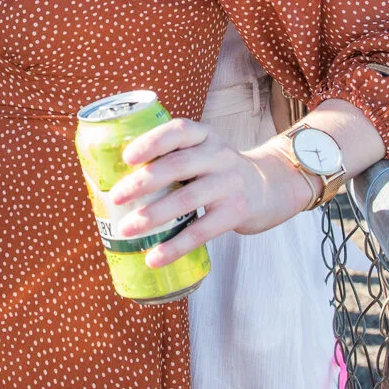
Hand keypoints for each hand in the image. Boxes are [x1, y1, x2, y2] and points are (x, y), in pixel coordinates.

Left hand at [106, 118, 313, 267]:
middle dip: (144, 181)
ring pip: (188, 198)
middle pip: (178, 164)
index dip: (151, 142)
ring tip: (127, 229)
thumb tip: (115, 181)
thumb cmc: (220, 171)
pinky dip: (176, 246)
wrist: (272, 186)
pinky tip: (155, 258)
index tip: (127, 157)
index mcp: (204, 136)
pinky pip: (202, 230)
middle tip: (116, 197)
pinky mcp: (237, 212)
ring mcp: (230, 183)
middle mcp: (218, 155)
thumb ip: (172, 158)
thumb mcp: (203, 152)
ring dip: (154, 215)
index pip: (178, 131)